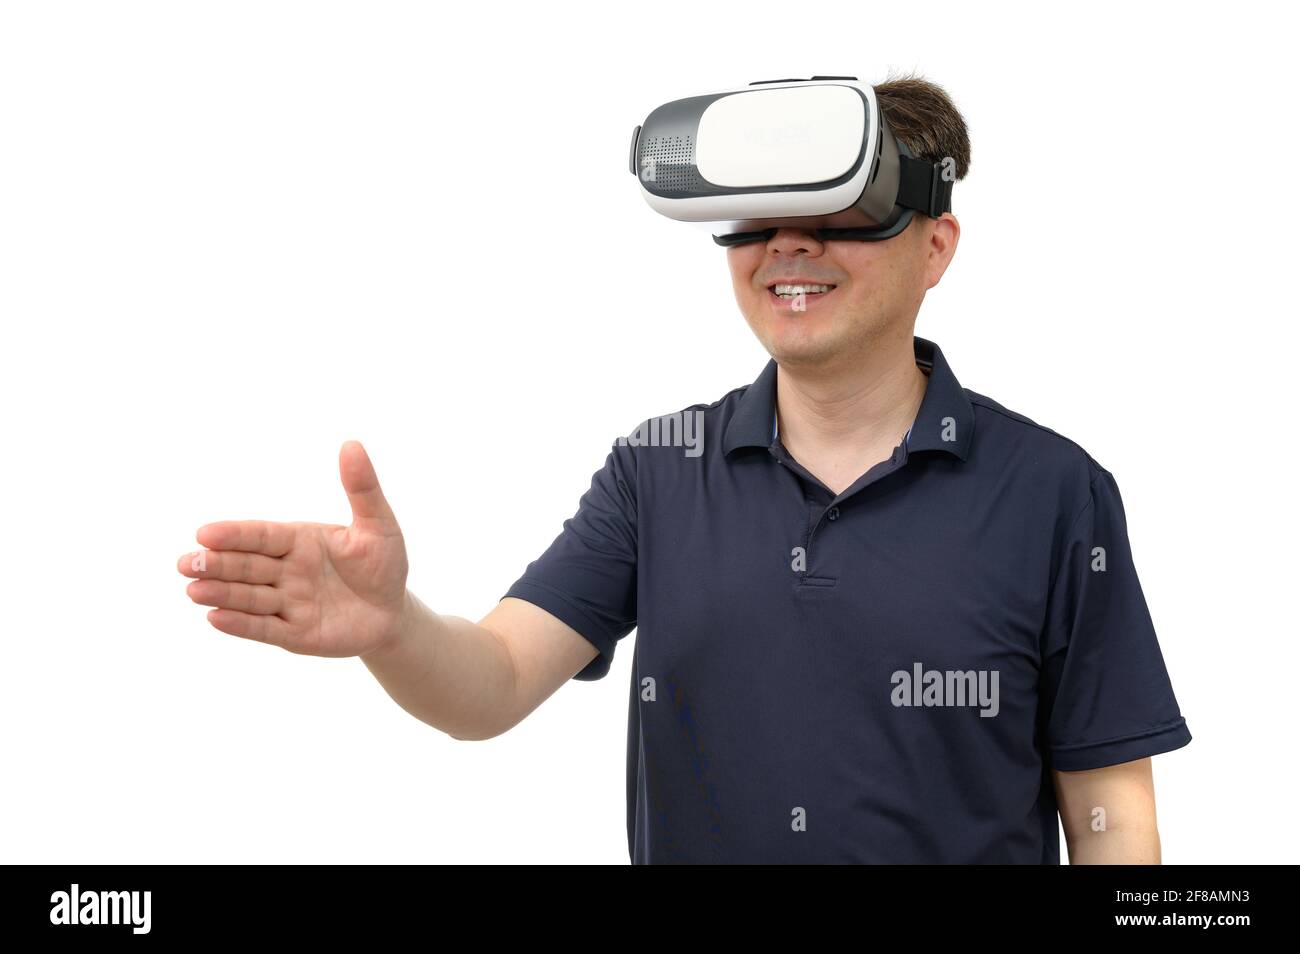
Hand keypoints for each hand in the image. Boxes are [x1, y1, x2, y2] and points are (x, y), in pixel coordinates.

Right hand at [178, 440, 409, 656]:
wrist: (393, 614)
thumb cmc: (384, 565)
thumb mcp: (379, 525)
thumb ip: (363, 489)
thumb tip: (352, 444)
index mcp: (300, 541)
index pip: (263, 535)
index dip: (235, 535)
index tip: (206, 533)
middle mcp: (286, 570)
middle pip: (246, 566)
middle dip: (217, 564)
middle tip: (185, 562)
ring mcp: (287, 603)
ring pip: (249, 597)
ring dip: (221, 593)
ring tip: (193, 590)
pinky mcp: (294, 634)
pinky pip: (264, 628)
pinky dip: (240, 624)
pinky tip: (214, 617)